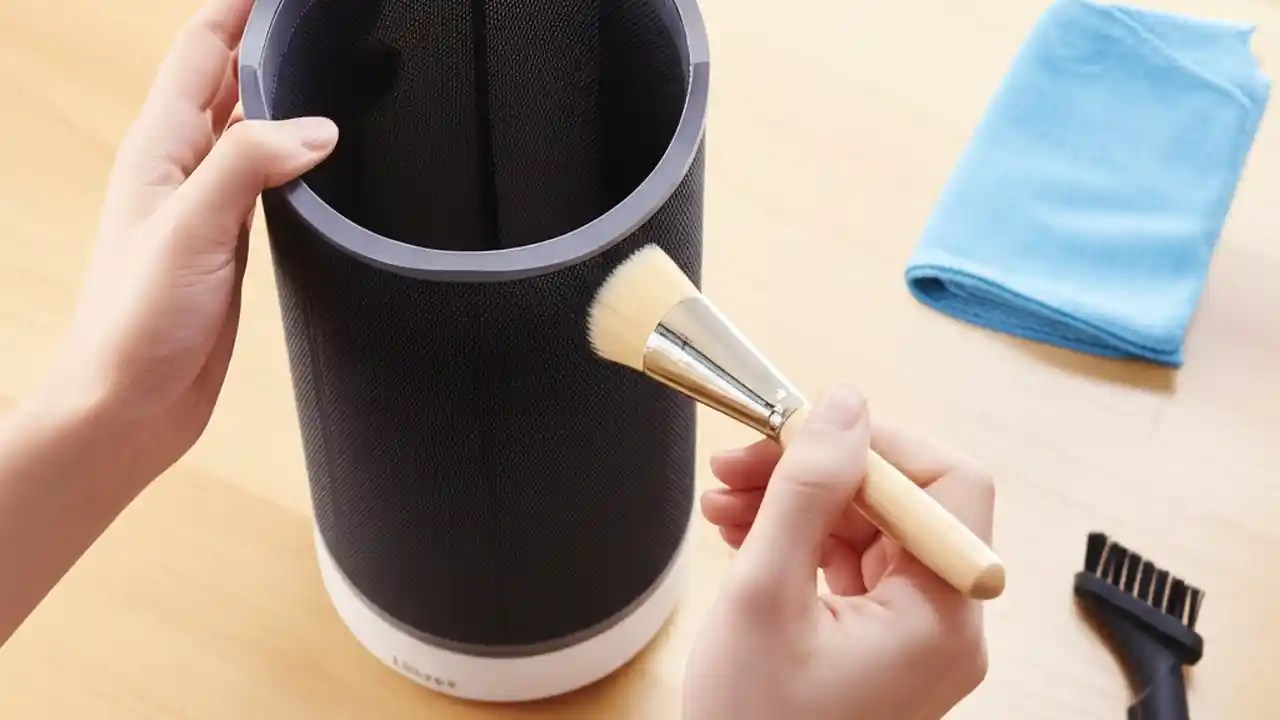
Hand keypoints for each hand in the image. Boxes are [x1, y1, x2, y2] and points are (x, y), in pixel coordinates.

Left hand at [35, 0, 336, 481]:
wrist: (129, 406)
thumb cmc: (135, 324)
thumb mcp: (192, 230)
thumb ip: (249, 166)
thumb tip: (318, 126)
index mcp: (160, 148)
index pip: (202, 49)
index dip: (240, 9)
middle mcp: (182, 167)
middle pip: (229, 79)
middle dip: (271, 42)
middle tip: (324, 24)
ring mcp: (207, 204)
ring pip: (251, 126)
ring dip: (287, 94)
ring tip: (337, 69)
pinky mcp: (232, 242)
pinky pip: (267, 177)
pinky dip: (295, 154)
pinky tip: (323, 156)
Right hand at [684, 385, 993, 719]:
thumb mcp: (766, 595)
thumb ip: (806, 491)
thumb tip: (844, 405)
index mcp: (940, 615)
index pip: (946, 484)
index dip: (874, 442)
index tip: (800, 427)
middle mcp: (944, 624)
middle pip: (901, 504)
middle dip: (818, 471)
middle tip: (741, 459)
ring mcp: (914, 639)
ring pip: (869, 531)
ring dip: (798, 502)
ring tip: (725, 499)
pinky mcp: (881, 647)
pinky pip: (851, 568)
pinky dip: (799, 540)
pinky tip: (743, 531)